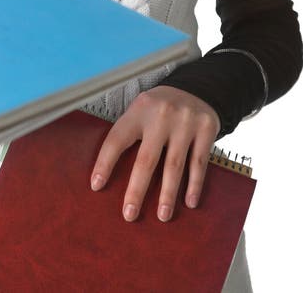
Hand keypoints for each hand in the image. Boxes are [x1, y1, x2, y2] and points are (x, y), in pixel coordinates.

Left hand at [89, 85, 220, 221]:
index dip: (105, 163)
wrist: (197, 87)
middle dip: (137, 190)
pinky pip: (198, 163)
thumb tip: (111, 171)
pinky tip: (189, 202)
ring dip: (167, 194)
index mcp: (138, 110)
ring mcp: (185, 122)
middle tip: (129, 214)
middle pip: (146, 159)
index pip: (117, 139)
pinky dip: (194, 185)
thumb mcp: (142, 109)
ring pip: (174, 165)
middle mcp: (160, 115)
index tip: (96, 186)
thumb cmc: (161, 107)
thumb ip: (131, 133)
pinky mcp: (205, 129)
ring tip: (162, 216)